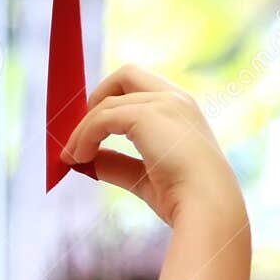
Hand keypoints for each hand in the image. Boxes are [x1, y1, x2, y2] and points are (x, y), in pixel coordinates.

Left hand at [59, 64, 242, 229]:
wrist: (206, 205)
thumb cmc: (183, 197)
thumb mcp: (144, 176)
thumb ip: (117, 164)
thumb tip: (86, 161)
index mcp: (183, 108)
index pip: (141, 87)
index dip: (113, 101)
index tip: (93, 129)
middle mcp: (175, 98)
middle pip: (126, 74)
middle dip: (98, 96)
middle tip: (80, 130)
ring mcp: (163, 102)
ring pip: (107, 102)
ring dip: (83, 130)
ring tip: (72, 157)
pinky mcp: (146, 115)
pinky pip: (101, 119)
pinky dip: (84, 137)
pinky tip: (79, 158)